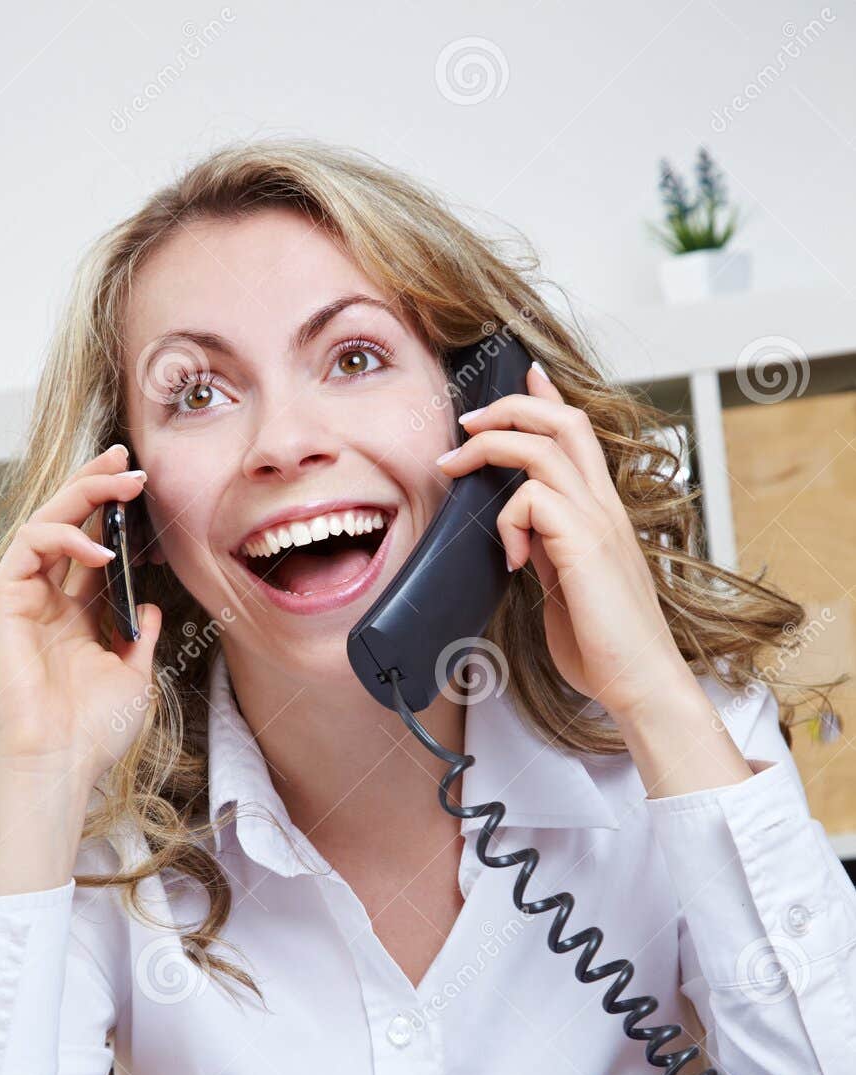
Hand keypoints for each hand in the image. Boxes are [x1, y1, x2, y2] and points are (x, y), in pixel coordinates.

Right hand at [0, 444, 162, 900]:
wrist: (57, 761)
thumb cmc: (90, 732)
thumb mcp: (132, 677)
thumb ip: (139, 637)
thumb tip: (149, 605)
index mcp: (74, 616)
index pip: (91, 547)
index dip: (111, 512)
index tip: (140, 484)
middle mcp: (46, 600)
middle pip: (67, 524)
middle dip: (95, 484)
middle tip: (127, 458)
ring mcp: (22, 598)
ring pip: (46, 523)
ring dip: (83, 495)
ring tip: (122, 483)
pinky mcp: (3, 601)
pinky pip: (29, 547)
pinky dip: (65, 538)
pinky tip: (101, 548)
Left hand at [437, 361, 695, 725]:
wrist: (638, 681)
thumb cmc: (604, 645)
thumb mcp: (564, 586)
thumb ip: (548, 550)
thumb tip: (520, 534)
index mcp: (602, 513)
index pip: (578, 435)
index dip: (550, 398)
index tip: (525, 374)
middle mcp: (604, 507)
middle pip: (564, 422)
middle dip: (510, 408)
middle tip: (466, 422)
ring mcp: (598, 522)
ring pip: (542, 447)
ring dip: (490, 448)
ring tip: (454, 469)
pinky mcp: (584, 545)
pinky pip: (531, 499)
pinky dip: (508, 520)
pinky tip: (513, 561)